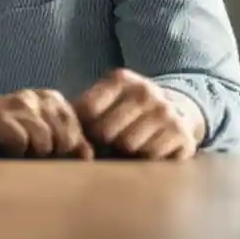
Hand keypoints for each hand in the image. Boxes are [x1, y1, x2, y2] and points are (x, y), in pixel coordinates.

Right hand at [0, 90, 93, 158]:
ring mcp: (18, 105)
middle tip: (26, 151)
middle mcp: (38, 98)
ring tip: (13, 149)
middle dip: (48, 153)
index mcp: (52, 99)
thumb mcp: (39, 134)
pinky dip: (12, 151)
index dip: (64, 150)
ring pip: (44, 141)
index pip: (77, 132)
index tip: (44, 150)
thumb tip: (89, 155)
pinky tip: (0, 146)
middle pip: (64, 139)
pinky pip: (20, 142)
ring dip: (28, 152)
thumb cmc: (2, 132)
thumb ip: (66, 142)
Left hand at [74, 69, 201, 159]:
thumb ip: (80, 109)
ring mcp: (166, 112)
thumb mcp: (105, 99)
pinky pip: (151, 156)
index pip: (87, 110)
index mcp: (120, 79)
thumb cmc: (127, 110)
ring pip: (128, 145)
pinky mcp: (182, 134)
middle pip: (105, 132)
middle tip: (109, 141)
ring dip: (124, 152)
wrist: (177, 110)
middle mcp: (145, 91)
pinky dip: (145, 159)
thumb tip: (58, 128)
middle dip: (102, 141)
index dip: (84, 126)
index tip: (89, 128)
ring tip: (128, 144)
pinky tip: (147, 149)